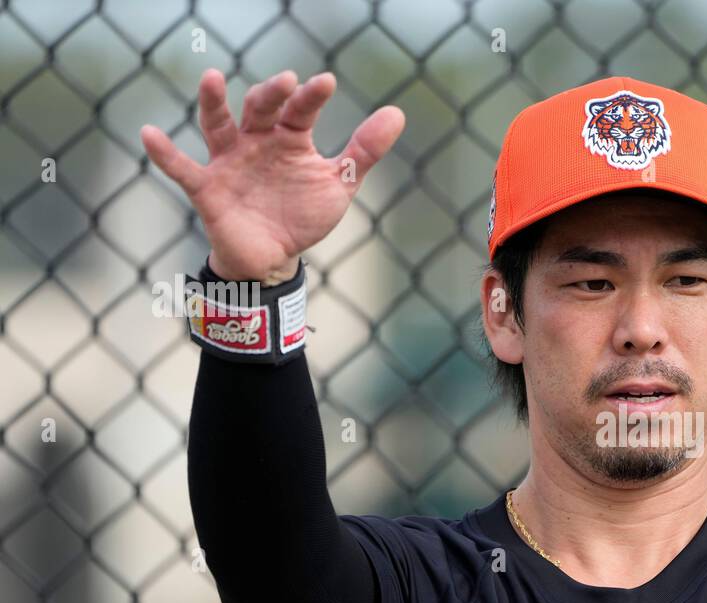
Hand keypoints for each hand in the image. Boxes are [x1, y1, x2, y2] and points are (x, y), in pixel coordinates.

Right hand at [140, 69, 404, 282]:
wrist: (273, 259)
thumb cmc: (302, 214)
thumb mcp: (338, 184)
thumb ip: (364, 151)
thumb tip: (397, 114)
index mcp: (288, 138)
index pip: (299, 110)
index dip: (311, 97)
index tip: (325, 83)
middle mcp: (256, 141)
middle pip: (260, 110)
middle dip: (271, 95)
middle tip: (285, 82)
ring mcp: (229, 162)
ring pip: (218, 126)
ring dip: (214, 103)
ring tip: (213, 78)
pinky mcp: (207, 188)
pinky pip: (182, 169)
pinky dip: (164, 153)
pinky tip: (148, 134)